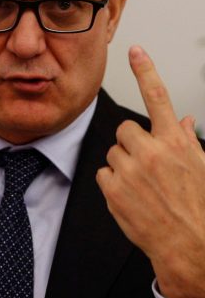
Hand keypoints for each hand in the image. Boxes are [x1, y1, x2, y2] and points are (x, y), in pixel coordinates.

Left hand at [96, 45, 204, 297]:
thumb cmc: (201, 208)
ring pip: (113, 152)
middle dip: (133, 144)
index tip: (135, 50)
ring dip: (123, 165)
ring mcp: (130, 169)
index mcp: (176, 142)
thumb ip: (187, 141)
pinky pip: (103, 173)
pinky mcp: (112, 188)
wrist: (192, 247)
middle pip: (125, 129)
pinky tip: (133, 198)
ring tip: (145, 187)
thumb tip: (181, 120)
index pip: (159, 98)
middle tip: (149, 167)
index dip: (147, 71)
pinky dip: (113, 183)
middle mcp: (152, 151)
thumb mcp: (202, 168)